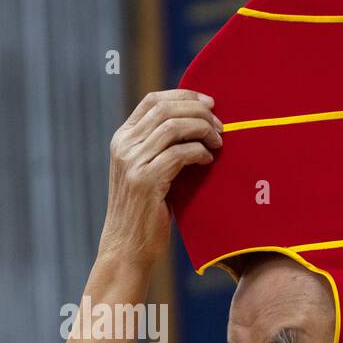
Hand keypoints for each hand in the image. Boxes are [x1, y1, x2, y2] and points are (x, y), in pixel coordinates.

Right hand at [100, 89, 222, 266]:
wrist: (126, 247)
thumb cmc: (144, 210)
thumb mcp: (145, 170)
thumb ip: (158, 146)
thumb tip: (195, 121)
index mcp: (122, 139)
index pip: (153, 100)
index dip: (184, 95)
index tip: (209, 103)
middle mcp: (124, 146)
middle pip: (166, 109)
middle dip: (199, 112)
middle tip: (220, 125)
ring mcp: (133, 163)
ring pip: (175, 127)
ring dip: (203, 130)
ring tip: (218, 142)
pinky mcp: (146, 181)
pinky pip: (180, 153)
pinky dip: (199, 152)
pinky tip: (208, 161)